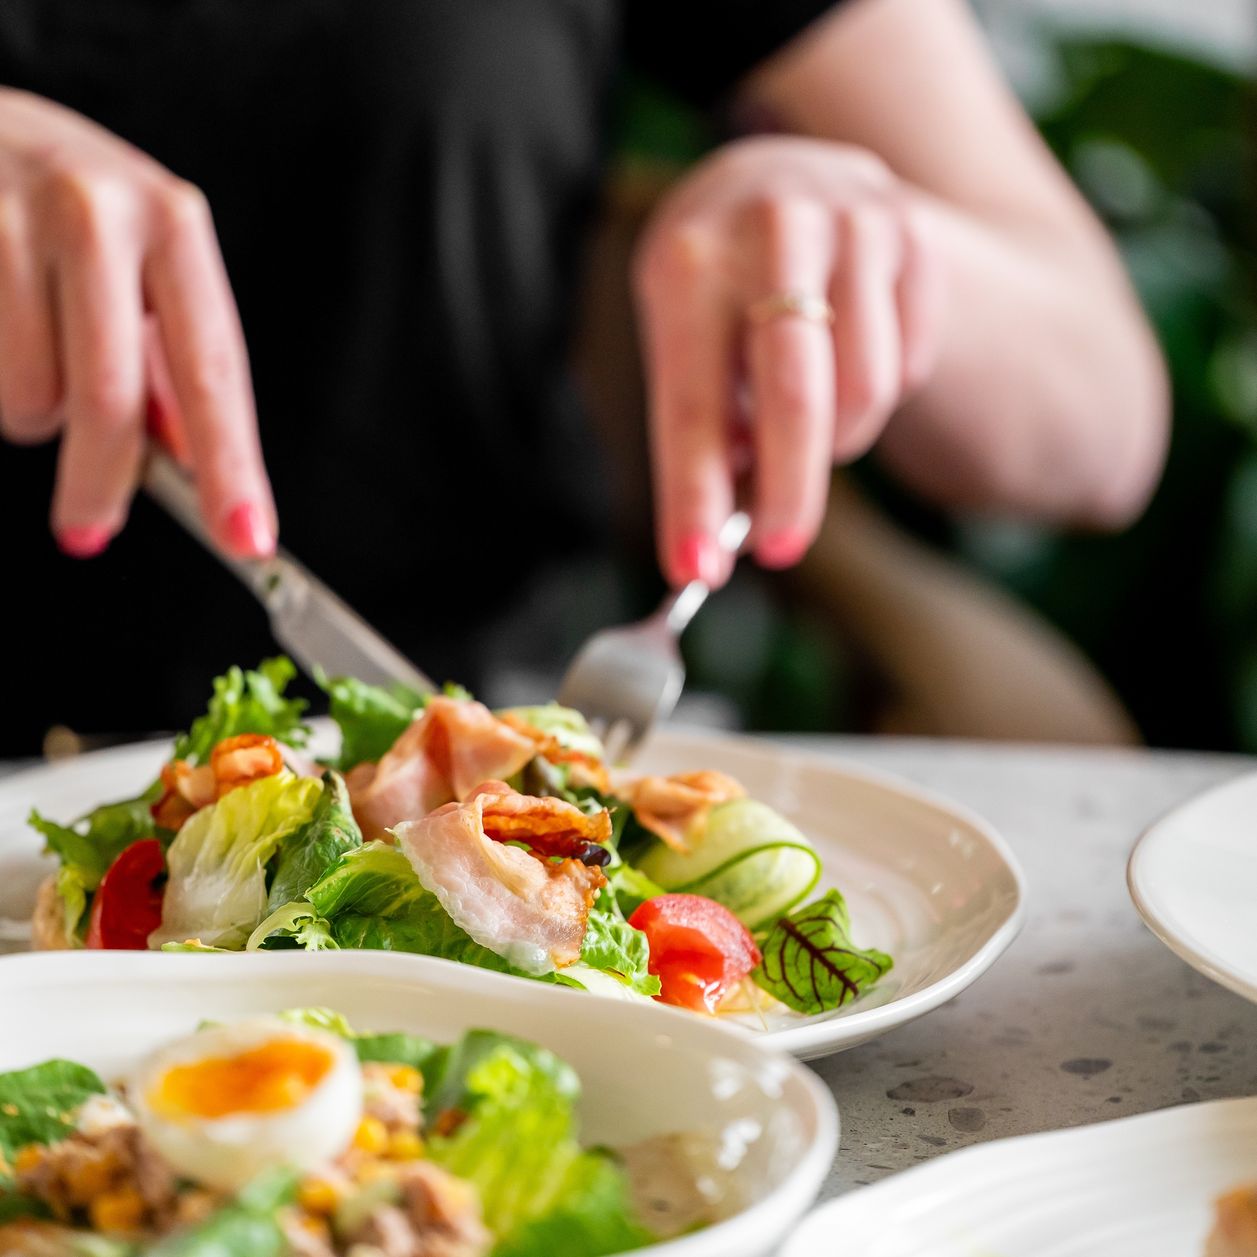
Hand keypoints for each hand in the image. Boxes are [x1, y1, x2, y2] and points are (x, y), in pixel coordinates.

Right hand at [0, 89, 273, 556]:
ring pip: (27, 396)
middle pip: (108, 399)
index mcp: (171, 223)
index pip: (211, 371)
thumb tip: (190, 466)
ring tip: (25, 357)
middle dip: (100, 485)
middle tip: (88, 529)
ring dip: (29, 414)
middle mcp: (96, 210)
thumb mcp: (136, 265)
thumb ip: (165, 363)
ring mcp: (6, 215)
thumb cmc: (60, 206)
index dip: (229, 466)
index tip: (246, 538)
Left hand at [633, 136, 944, 585]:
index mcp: (689, 260)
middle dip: (789, 494)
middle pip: (796, 396)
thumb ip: (702, 421)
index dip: (693, 497)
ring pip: (863, 392)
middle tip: (778, 548)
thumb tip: (718, 533)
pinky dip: (876, 393)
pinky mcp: (913, 236)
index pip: (691, 405)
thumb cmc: (716, 286)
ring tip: (806, 420)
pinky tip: (848, 359)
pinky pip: (908, 366)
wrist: (784, 175)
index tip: (695, 570)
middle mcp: (772, 229)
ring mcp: (853, 224)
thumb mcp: (680, 332)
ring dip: (835, 439)